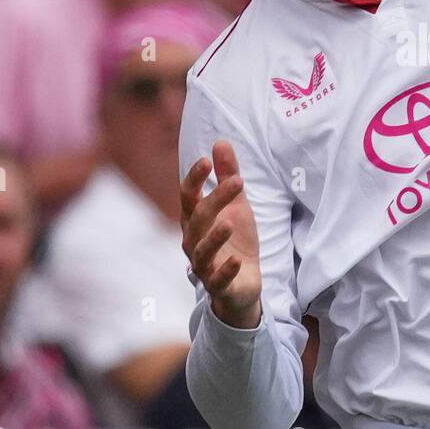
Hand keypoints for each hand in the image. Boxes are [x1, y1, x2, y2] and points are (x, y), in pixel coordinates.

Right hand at [180, 140, 262, 328]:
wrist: (242, 284)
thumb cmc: (235, 241)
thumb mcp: (236, 205)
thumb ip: (227, 176)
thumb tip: (220, 142)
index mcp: (195, 221)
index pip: (187, 197)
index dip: (194, 178)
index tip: (206, 160)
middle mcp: (193, 242)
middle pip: (198, 219)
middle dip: (215, 200)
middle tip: (237, 181)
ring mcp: (205, 265)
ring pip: (202, 251)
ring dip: (215, 237)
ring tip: (229, 222)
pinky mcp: (219, 286)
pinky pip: (218, 280)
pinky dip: (226, 271)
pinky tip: (237, 260)